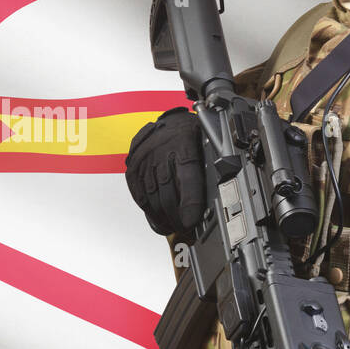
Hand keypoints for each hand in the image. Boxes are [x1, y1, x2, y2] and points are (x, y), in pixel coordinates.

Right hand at [124, 107, 205, 240]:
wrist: (168, 119)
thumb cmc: (191, 133)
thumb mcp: (206, 143)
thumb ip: (207, 167)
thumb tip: (217, 197)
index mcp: (184, 141)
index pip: (187, 176)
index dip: (189, 203)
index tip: (191, 221)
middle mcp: (161, 149)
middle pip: (167, 190)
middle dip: (176, 216)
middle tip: (185, 229)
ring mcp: (144, 157)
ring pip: (151, 195)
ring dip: (162, 217)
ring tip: (172, 228)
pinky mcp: (133, 165)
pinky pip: (138, 193)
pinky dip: (148, 210)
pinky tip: (157, 220)